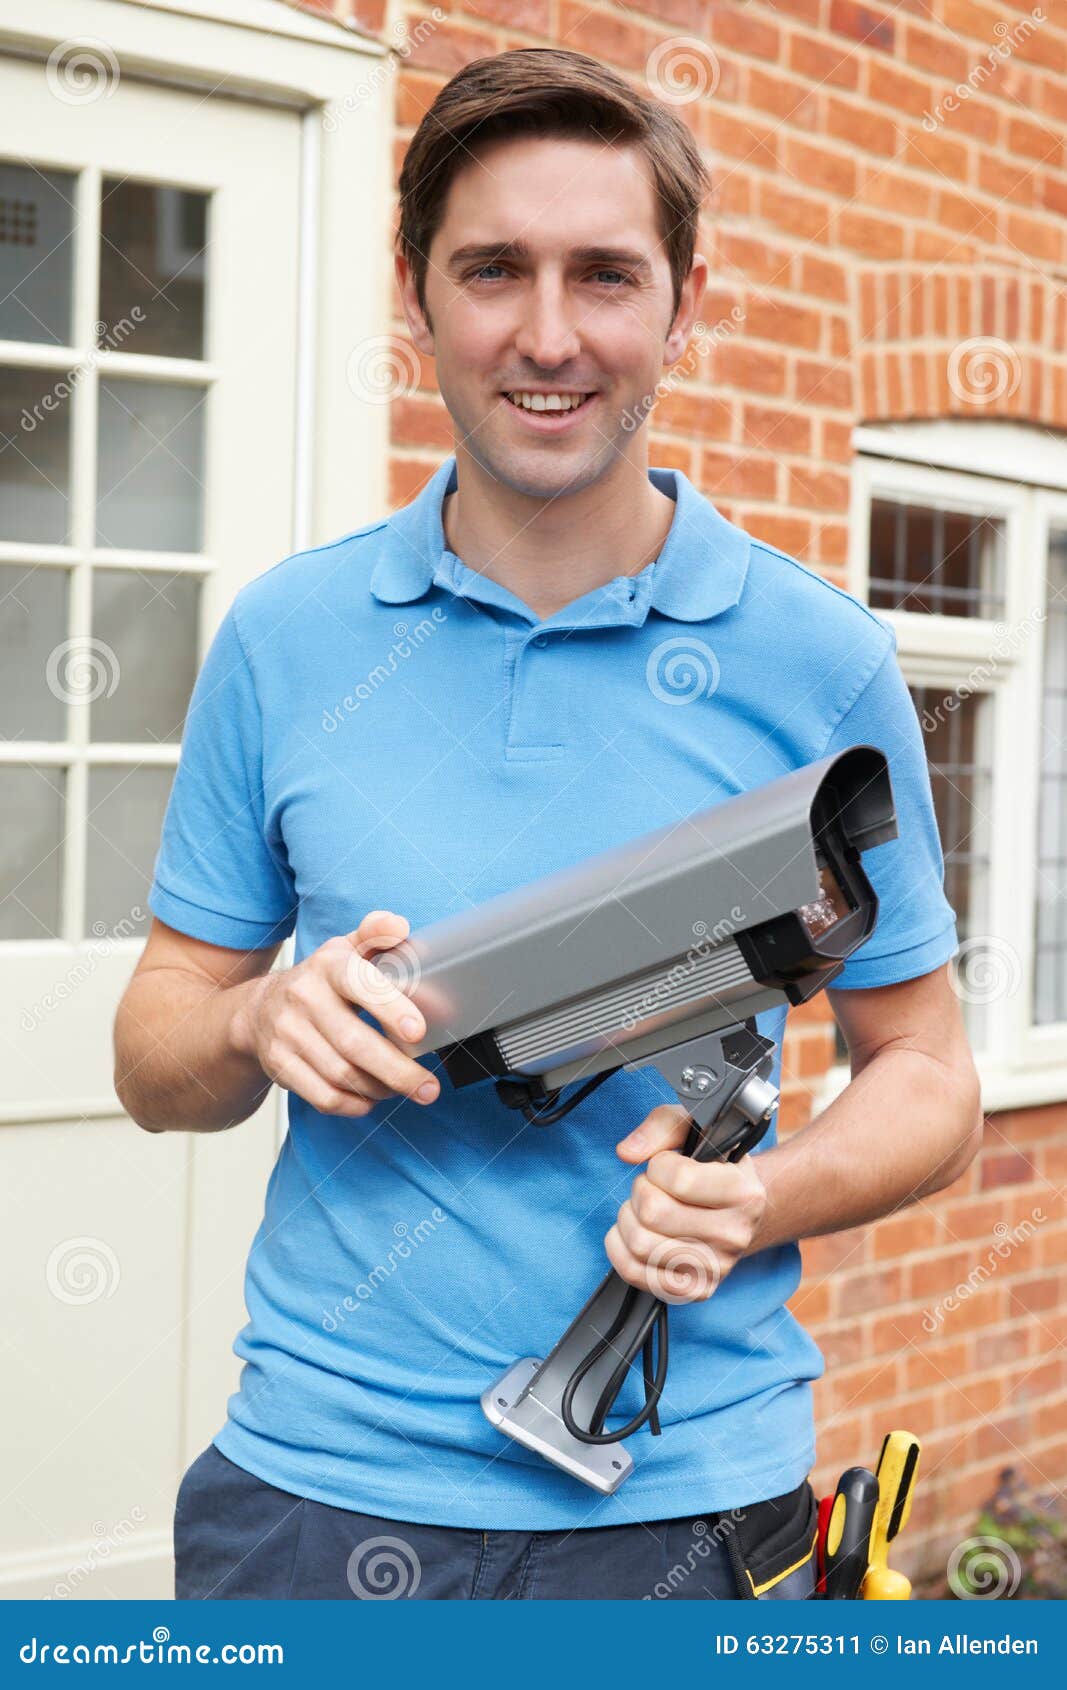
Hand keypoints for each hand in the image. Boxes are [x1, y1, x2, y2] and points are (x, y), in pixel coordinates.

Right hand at [233, 909, 438, 1117]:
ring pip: (342, 1075)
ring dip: (381, 1088)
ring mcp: (288, 1034)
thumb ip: (375, 934)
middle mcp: (304, 998)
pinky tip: (371, 1098)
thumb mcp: (345, 950)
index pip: (359, 984)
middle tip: (429, 1088)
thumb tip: (399, 926)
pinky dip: (354, 1105)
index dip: (390, 1008)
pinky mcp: (279, 1065)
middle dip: (398, 1071)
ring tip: (405, 1088)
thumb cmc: (321, 981)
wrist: (260, 1009)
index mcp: (328, 965)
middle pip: (354, 1043)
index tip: (418, 1031)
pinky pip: (323, 1097)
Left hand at [605, 1105, 767, 1302]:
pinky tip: (633, 1230)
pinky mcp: (695, 1290)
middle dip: (640, 1191)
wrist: (738, 1208)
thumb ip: (662, 1126)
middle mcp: (735, 1234)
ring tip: (646, 1208)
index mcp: (744, 1192)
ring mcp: (716, 1267)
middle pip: (653, 1213)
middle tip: (652, 1187)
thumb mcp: (697, 1127)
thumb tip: (627, 1153)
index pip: (681, 1180)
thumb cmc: (711, 1163)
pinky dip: (620, 1247)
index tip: (667, 1164)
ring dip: (629, 1218)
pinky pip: (634, 1274)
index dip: (659, 1165)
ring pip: (640, 1244)